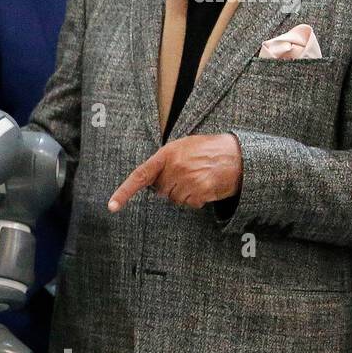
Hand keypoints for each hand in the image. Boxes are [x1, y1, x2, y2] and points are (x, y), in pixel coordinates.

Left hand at [108, 133, 242, 212]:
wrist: (238, 154)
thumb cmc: (209, 150)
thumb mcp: (183, 147)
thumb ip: (165, 161)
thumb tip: (151, 182)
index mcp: (167, 154)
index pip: (140, 175)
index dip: (124, 192)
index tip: (112, 206)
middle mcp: (175, 168)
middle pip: (161, 191)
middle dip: (171, 186)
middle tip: (188, 174)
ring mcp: (187, 181)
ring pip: (175, 199)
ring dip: (185, 193)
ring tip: (199, 178)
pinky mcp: (200, 192)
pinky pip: (190, 204)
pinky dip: (197, 199)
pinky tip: (206, 186)